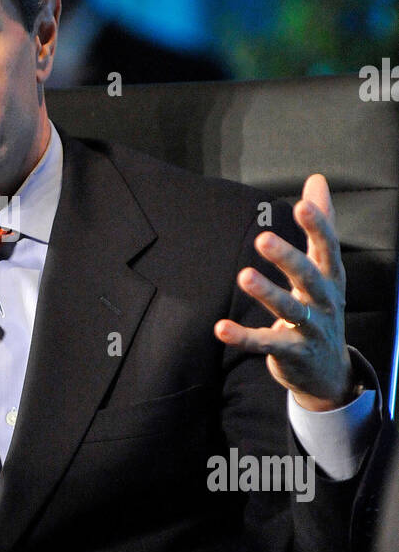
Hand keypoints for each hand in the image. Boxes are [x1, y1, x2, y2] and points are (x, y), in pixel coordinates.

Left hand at [215, 174, 354, 410]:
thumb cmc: (322, 306)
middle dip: (288, 259)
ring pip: (289, 310)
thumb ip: (320, 224)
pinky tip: (220, 328)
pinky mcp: (290, 353)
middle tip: (262, 238)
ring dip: (267, 293)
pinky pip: (265, 344)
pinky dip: (243, 337)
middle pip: (309, 278)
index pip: (328, 248)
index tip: (302, 204)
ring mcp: (309, 330)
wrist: (328, 371)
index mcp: (331, 278)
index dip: (318, 227)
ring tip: (244, 275)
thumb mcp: (325, 267)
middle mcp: (325, 302)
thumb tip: (316, 180)